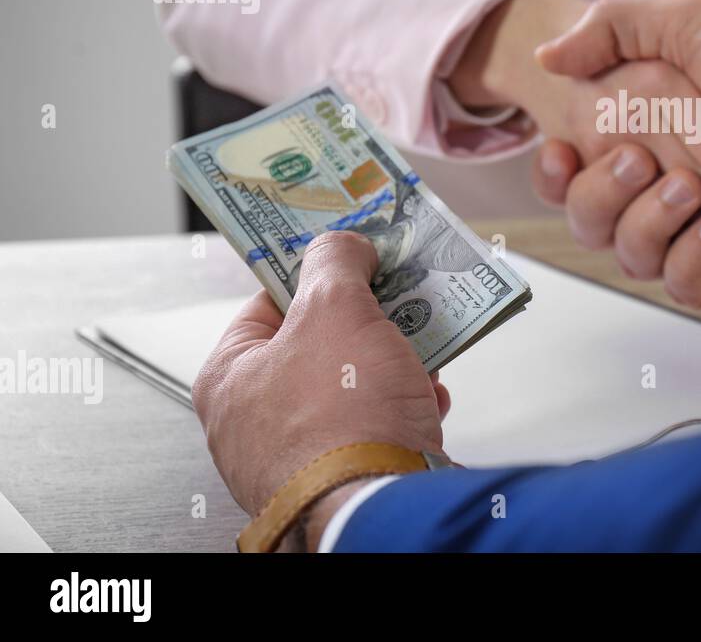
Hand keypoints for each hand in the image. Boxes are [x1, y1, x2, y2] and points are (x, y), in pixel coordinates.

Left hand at [192, 232, 450, 522]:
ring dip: (394, 363)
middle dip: (368, 322)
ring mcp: (298, 454)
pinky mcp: (343, 476)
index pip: (269, 301)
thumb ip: (335, 262)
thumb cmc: (340, 416)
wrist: (379, 500)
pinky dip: (404, 406)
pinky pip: (375, 425)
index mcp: (229, 377)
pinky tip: (426, 398)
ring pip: (352, 385)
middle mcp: (252, 421)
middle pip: (317, 343)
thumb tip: (343, 246)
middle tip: (394, 300)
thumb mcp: (335, 307)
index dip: (316, 273)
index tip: (349, 255)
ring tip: (421, 350)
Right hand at [450, 0, 700, 272]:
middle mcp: (664, 189)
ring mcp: (698, 232)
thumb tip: (545, 57)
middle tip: (645, 162)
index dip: (556, 173)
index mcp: (646, 139)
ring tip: (696, 193)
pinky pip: (682, 289)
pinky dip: (693, 259)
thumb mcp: (688, 23)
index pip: (569, 175)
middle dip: (604, 194)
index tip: (565, 149)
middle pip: (588, 220)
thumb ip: (608, 27)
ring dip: (651, 223)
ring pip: (628, 257)